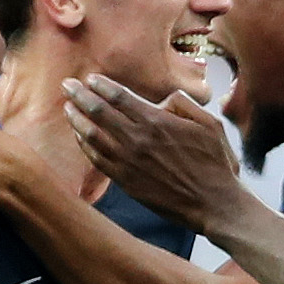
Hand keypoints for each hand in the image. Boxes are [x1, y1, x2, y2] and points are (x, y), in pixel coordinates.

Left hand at [64, 73, 242, 234]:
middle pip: (99, 111)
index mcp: (157, 122)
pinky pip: (97, 159)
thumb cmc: (216, 164)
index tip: (91, 79)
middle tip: (67, 86)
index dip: (101, 85)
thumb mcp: (210, 124)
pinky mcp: (126, 182)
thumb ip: (183, 104)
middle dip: (79, 95)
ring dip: (76, 119)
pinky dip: (85, 145)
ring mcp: (129, 162)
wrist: (214, 203)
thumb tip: (162, 99)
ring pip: (92, 135)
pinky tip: (80, 136)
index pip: (119, 97)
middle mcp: (138, 140)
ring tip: (68, 108)